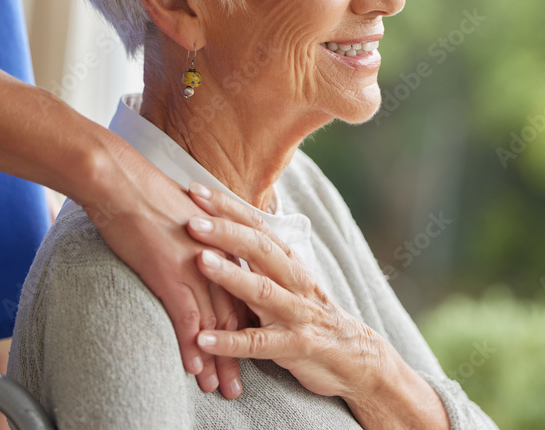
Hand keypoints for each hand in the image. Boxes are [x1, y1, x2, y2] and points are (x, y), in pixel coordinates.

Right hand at [78, 136, 244, 398]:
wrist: (122, 181)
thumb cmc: (145, 194)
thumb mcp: (183, 216)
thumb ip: (197, 240)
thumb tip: (196, 254)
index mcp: (221, 246)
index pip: (240, 294)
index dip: (245, 326)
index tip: (249, 351)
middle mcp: (216, 260)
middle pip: (234, 315)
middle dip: (240, 353)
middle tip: (242, 384)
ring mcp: (196, 268)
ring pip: (215, 323)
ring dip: (219, 360)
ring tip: (223, 389)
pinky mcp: (171, 274)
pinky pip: (186, 318)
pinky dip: (192, 344)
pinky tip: (195, 369)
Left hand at [184, 182, 383, 400]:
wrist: (352, 354)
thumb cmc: (309, 312)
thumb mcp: (289, 279)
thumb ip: (259, 258)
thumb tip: (222, 228)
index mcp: (288, 262)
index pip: (257, 226)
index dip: (228, 208)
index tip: (196, 190)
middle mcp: (293, 281)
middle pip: (260, 250)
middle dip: (226, 233)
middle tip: (192, 221)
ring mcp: (295, 313)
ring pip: (261, 290)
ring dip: (230, 276)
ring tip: (200, 262)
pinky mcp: (293, 346)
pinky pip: (258, 343)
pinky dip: (230, 342)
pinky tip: (203, 339)